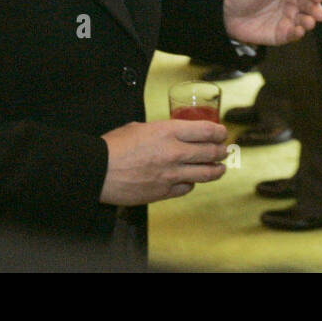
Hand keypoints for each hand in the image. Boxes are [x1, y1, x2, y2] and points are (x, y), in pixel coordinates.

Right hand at [99, 118, 227, 204]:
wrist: (97, 170)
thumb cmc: (114, 146)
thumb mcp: (140, 127)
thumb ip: (160, 131)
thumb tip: (169, 134)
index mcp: (169, 131)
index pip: (206, 131)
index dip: (219, 132)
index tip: (222, 133)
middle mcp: (174, 152)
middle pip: (210, 152)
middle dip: (221, 151)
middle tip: (224, 150)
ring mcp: (171, 174)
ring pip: (205, 174)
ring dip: (216, 170)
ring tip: (220, 169)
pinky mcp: (163, 192)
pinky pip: (186, 189)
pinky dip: (191, 184)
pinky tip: (191, 181)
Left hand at [224, 0, 321, 44]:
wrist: (225, 13)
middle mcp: (292, 1)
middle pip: (311, 4)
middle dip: (317, 9)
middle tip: (318, 14)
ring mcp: (288, 18)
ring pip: (306, 20)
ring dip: (310, 21)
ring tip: (309, 22)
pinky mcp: (282, 34)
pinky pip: (294, 34)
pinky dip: (299, 33)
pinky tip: (299, 31)